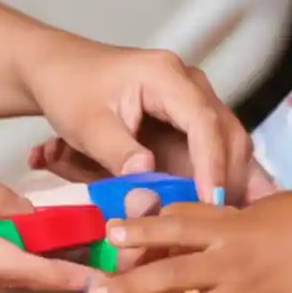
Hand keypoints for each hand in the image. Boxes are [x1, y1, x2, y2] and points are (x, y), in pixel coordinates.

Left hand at [21, 39, 246, 206]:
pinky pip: (215, 149)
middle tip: (221, 221)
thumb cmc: (70, 91)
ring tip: (222, 221)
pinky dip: (220, 177)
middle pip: (227, 132)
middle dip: (229, 177)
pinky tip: (221, 209)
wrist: (61, 70)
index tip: (211, 201)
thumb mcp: (86, 124)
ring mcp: (194, 101)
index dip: (211, 163)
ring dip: (230, 180)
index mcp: (165, 76)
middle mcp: (190, 84)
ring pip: (229, 142)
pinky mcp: (190, 121)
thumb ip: (116, 151)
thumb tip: (147, 178)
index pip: (203, 121)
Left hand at [83, 188, 291, 292]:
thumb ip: (211, 215)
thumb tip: (170, 216)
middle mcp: (231, 258)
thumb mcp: (253, 207)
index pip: (175, 225)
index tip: (109, 234)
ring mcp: (250, 290)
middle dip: (129, 286)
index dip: (141, 229)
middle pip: (171, 272)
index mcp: (228, 226)